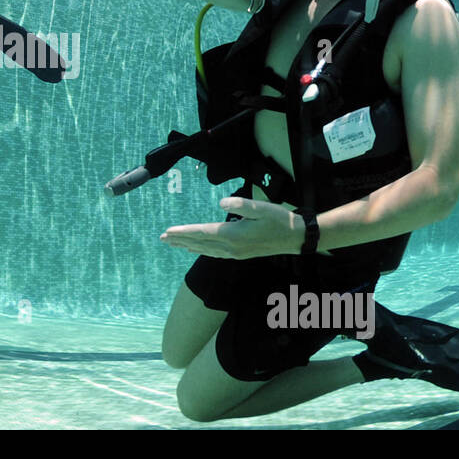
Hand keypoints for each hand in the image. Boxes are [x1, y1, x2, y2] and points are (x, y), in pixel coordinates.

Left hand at [160, 196, 299, 259]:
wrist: (296, 238)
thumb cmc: (279, 220)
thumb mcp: (261, 208)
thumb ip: (240, 205)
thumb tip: (221, 203)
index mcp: (234, 235)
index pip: (202, 233)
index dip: (184, 232)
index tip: (168, 232)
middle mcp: (231, 247)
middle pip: (200, 243)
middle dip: (180, 240)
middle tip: (162, 238)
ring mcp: (236, 253)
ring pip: (206, 250)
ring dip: (188, 246)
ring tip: (173, 243)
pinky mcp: (240, 254)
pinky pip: (214, 253)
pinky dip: (202, 250)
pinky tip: (197, 249)